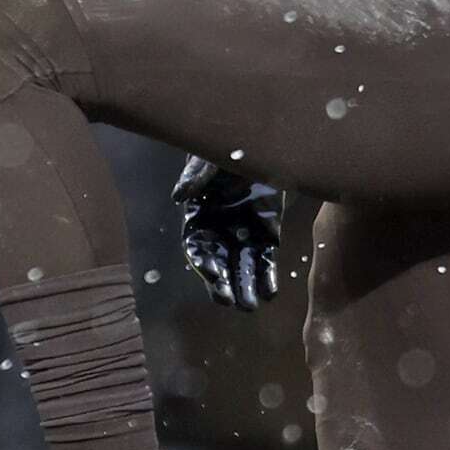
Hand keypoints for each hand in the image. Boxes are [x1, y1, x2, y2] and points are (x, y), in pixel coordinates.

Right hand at [174, 155, 283, 311]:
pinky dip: (267, 276)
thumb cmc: (227, 150)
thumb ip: (196, 176)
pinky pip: (266, 258)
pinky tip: (270, 292)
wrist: (262, 144)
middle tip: (232, 302)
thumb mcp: (210, 158)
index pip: (198, 245)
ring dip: (246, 287)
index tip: (215, 277)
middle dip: (225, 283)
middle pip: (219, 262)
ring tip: (252, 306)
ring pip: (243, 266)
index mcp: (200, 215)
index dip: (204, 263)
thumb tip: (178, 196)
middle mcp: (219, 230)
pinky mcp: (267, 233)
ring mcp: (244, 234)